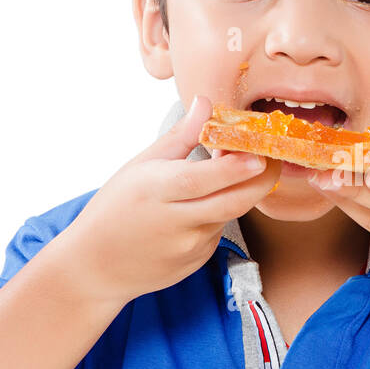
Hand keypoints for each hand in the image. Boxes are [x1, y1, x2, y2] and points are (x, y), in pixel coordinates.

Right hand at [56, 95, 279, 303]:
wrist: (96, 266)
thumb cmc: (115, 207)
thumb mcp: (141, 165)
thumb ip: (181, 136)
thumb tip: (206, 102)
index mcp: (157, 191)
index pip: (202, 180)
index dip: (234, 168)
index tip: (259, 153)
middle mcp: (176, 222)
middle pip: (232, 202)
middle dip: (261, 180)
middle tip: (273, 158)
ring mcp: (189, 247)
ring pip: (228, 214)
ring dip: (237, 193)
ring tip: (229, 173)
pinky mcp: (197, 261)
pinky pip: (219, 231)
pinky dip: (219, 214)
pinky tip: (201, 207)